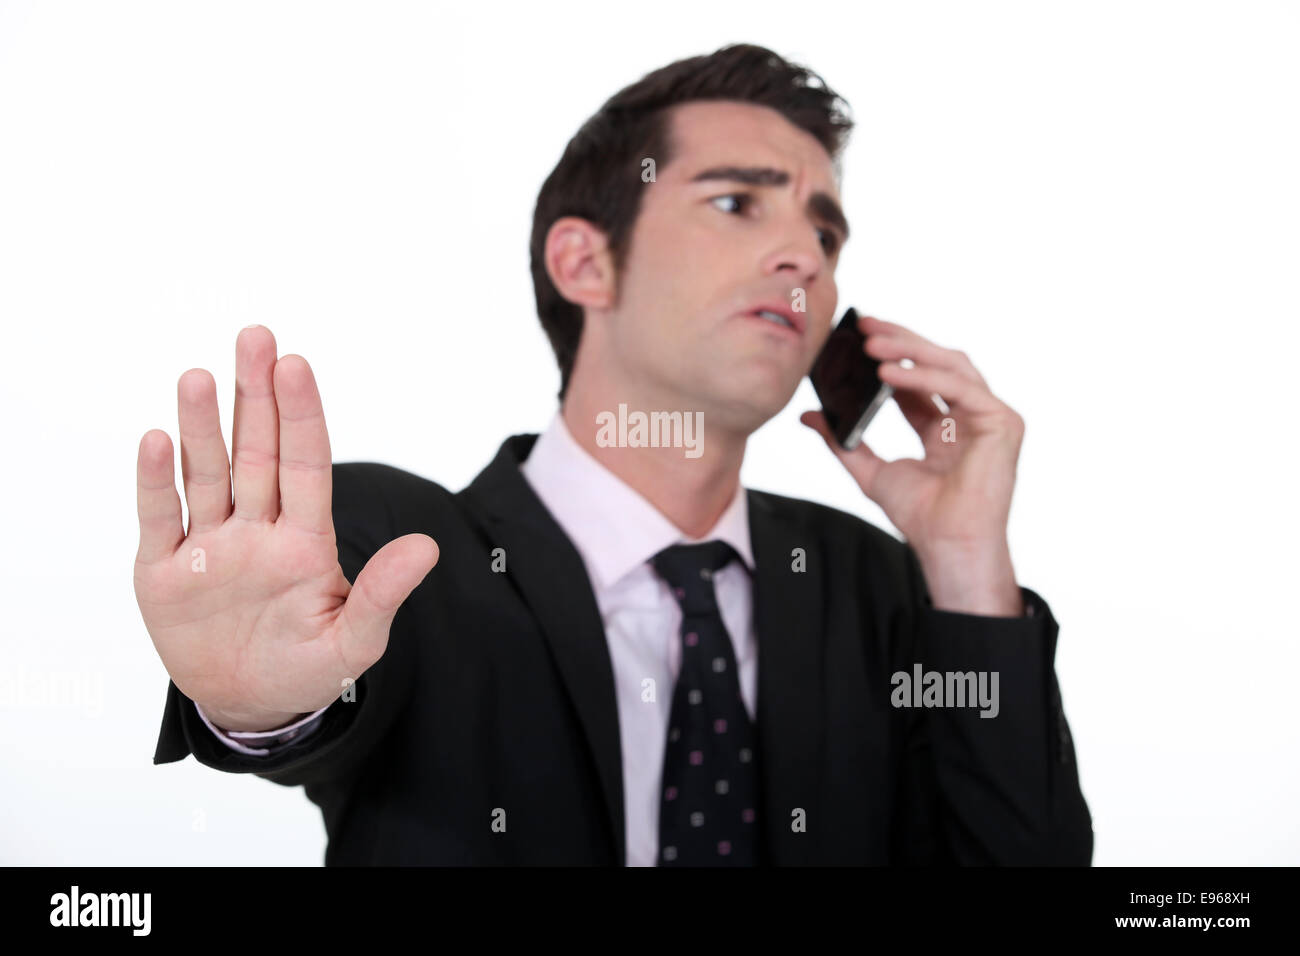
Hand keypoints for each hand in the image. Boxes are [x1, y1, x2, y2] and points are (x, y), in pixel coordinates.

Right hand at [134, 326, 438, 730]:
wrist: (249, 705)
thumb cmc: (307, 668)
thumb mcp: (354, 642)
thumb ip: (383, 594)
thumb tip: (427, 547)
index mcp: (304, 539)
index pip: (305, 465)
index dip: (301, 415)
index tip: (296, 365)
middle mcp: (256, 529)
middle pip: (256, 452)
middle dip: (255, 396)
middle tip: (255, 336)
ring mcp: (209, 545)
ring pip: (205, 474)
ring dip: (202, 427)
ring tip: (200, 377)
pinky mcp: (163, 571)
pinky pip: (158, 518)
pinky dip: (155, 482)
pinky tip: (156, 440)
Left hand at [801, 314, 1023, 614]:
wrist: (946, 545)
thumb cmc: (920, 515)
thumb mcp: (869, 470)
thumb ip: (842, 441)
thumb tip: (810, 416)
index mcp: (942, 426)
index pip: (917, 377)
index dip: (891, 354)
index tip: (858, 336)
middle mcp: (968, 416)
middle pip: (936, 363)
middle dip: (901, 340)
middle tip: (865, 326)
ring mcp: (989, 417)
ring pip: (951, 365)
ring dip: (911, 350)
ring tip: (872, 344)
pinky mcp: (1003, 422)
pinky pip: (960, 387)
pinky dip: (925, 376)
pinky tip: (892, 373)